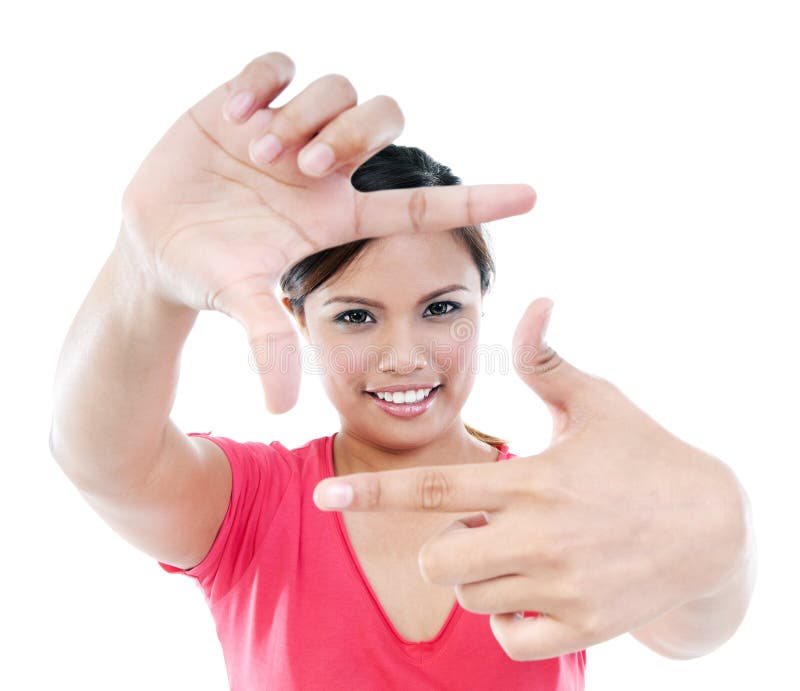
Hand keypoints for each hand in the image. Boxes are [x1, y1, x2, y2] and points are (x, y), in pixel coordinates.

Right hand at [118, 50, 535, 412]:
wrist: (155, 245)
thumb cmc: (208, 277)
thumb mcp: (241, 305)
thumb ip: (267, 346)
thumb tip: (281, 411)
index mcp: (338, 216)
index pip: (421, 204)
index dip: (476, 200)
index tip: (533, 197)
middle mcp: (323, 170)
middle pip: (382, 121)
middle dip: (350, 135)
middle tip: (300, 170)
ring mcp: (286, 130)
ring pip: (335, 89)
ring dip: (300, 118)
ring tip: (255, 154)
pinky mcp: (244, 101)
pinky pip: (276, 63)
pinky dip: (261, 82)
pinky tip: (232, 118)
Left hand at [312, 298, 746, 660]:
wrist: (714, 525)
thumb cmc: (645, 453)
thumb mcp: (597, 400)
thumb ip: (547, 360)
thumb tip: (535, 300)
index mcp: (530, 479)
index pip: (431, 488)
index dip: (370, 493)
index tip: (322, 497)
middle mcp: (538, 536)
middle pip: (436, 559)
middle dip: (441, 546)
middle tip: (482, 527)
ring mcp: (560, 586)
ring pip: (470, 597)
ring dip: (479, 577)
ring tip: (521, 552)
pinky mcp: (583, 626)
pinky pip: (508, 637)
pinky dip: (509, 618)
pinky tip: (537, 589)